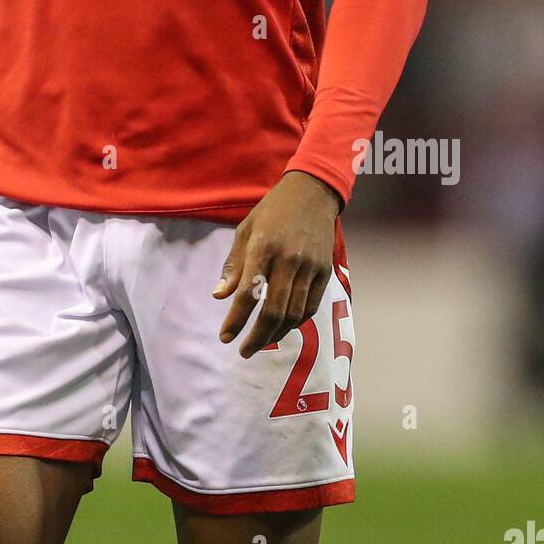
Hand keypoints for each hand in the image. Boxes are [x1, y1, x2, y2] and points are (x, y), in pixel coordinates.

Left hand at [212, 170, 340, 356]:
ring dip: (276, 333)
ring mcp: (310, 266)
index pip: (249, 293)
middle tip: (243, 350)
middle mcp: (289, 259)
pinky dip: (296, 321)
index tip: (225, 336)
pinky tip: (283, 326)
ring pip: (294, 313)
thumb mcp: (245, 230)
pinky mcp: (325, 271)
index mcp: (264, 247)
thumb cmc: (272, 211)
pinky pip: (311, 306)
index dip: (236, 320)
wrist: (312, 193)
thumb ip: (233, 265)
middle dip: (257, 337)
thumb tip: (219, 296)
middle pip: (274, 311)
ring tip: (260, 340)